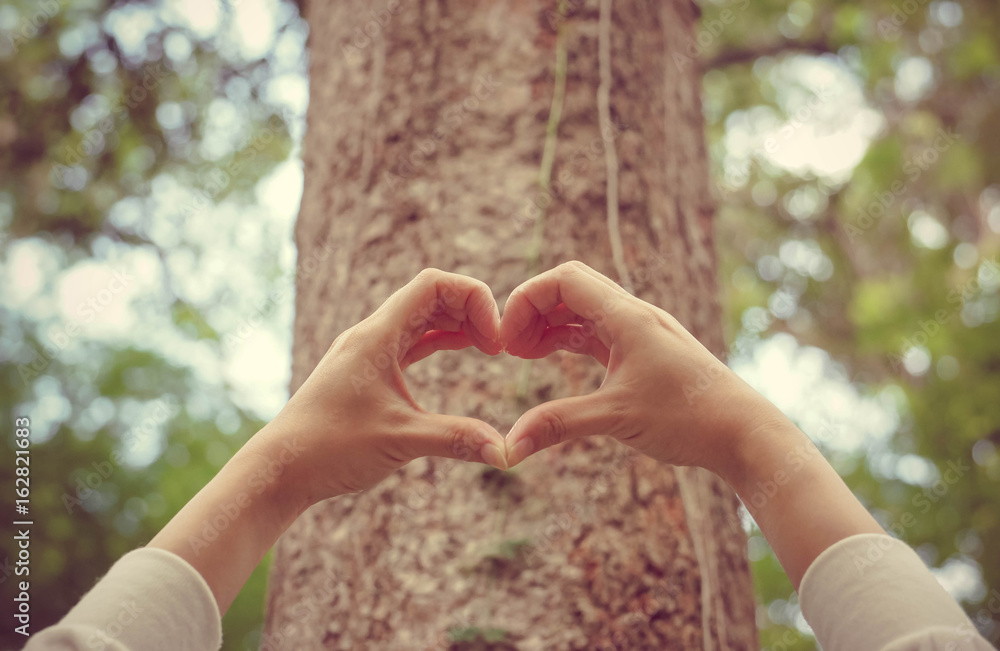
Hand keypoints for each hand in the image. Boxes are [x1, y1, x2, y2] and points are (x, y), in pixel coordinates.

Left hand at [249, 268, 508, 511]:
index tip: (495, 339)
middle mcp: (371, 335)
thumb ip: (455, 438)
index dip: (473, 298)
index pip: (433, 284)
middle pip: (430, 295)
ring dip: (456, 323)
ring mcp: (367, 351)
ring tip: (488, 346)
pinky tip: (461, 350)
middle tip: (498, 346)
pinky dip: (439, 339)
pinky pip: (410, 340)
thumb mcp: (401, 441)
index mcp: (377, 336)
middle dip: (470, 310)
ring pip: (420, 317)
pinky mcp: (366, 371)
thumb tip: (506, 452)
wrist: (280, 469)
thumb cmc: (330, 448)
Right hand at [500, 261, 782, 475]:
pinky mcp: (645, 352)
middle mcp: (634, 316)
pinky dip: (569, 340)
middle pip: (570, 288)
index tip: (506, 339)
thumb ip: (558, 425)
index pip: (564, 281)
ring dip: (550, 325)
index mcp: (627, 317)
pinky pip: (597, 332)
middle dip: (533, 311)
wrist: (744, 433)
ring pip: (583, 311)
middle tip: (509, 349)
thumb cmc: (689, 419)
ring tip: (522, 355)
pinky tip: (552, 358)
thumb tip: (508, 447)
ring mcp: (641, 333)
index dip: (526, 300)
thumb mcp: (616, 419)